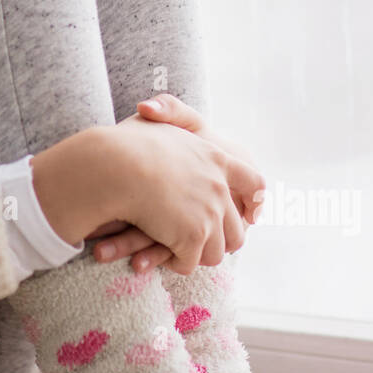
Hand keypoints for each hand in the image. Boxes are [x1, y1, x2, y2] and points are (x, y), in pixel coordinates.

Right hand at [92, 93, 265, 272]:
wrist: (117, 164)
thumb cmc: (128, 141)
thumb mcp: (154, 118)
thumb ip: (162, 111)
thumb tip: (149, 108)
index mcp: (216, 158)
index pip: (254, 183)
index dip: (254, 200)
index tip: (253, 212)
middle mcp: (220, 188)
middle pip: (237, 230)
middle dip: (219, 241)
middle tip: (199, 244)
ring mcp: (209, 214)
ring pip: (215, 252)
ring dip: (196, 256)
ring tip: (177, 252)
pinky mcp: (193, 237)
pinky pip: (189, 263)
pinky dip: (176, 263)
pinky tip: (161, 256)